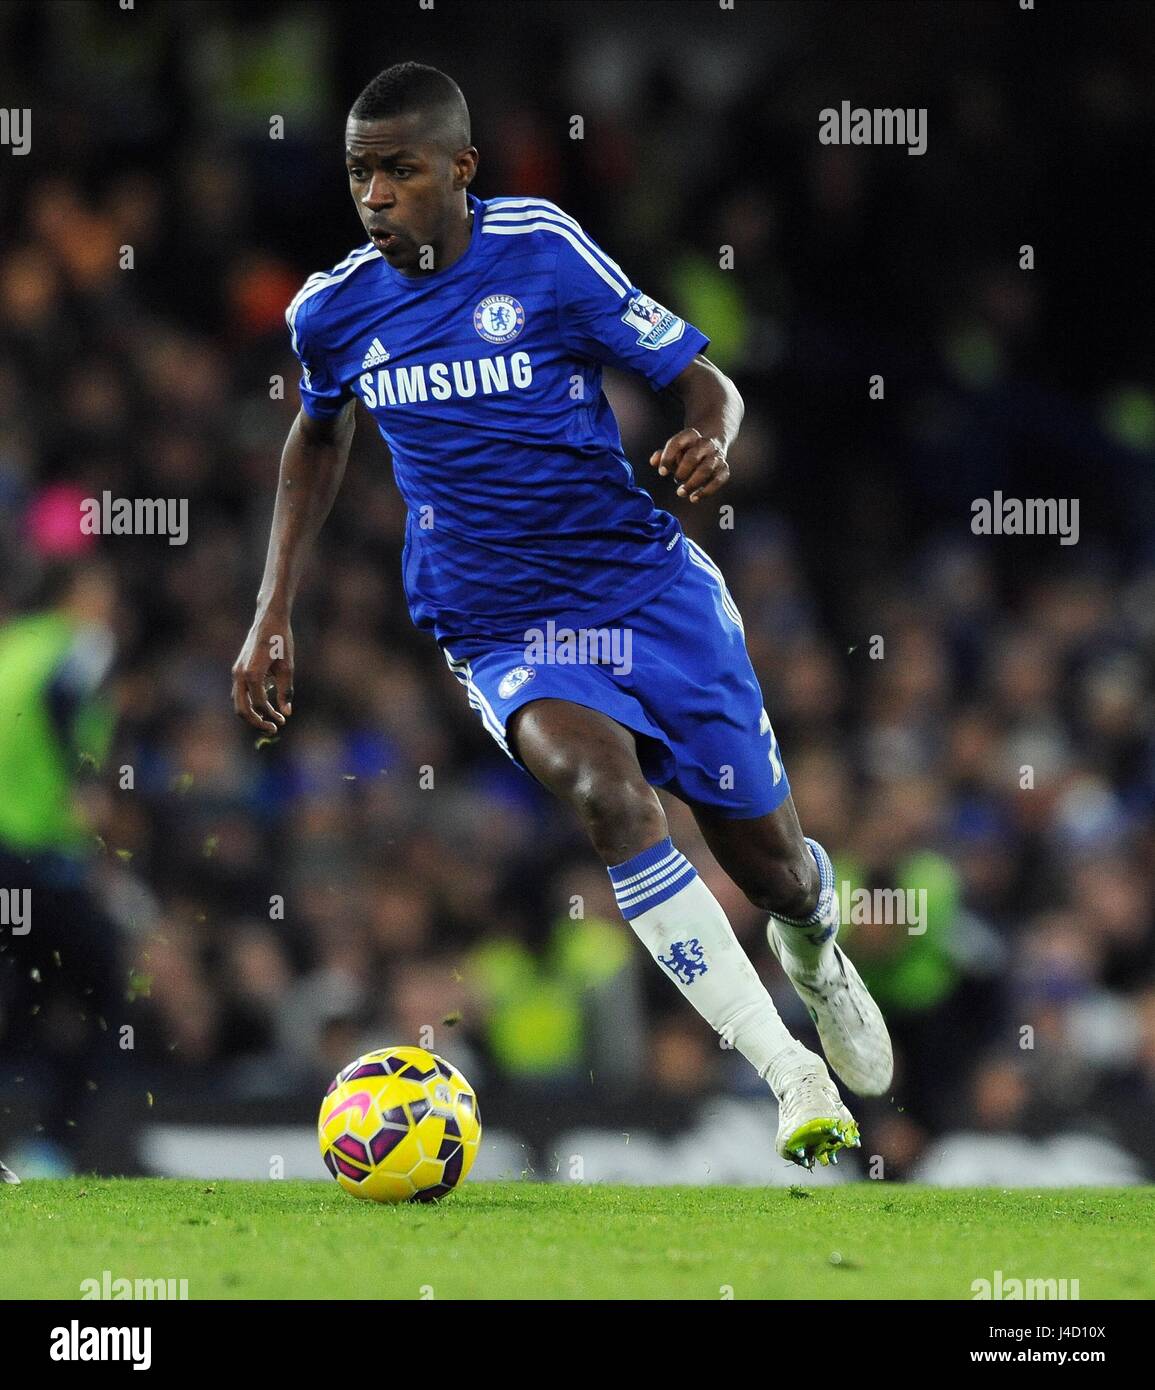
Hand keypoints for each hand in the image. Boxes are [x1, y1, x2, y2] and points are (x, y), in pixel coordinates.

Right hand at [232, 613, 293, 732]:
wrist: (268, 619)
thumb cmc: (281, 640)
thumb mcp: (287, 667)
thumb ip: (286, 691)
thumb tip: (286, 712)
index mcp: (252, 674)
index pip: (259, 704)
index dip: (271, 716)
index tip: (283, 721)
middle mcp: (240, 674)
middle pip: (241, 709)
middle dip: (256, 722)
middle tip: (272, 729)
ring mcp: (237, 672)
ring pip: (238, 703)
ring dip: (253, 714)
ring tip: (271, 720)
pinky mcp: (238, 670)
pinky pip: (240, 693)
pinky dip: (251, 703)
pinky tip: (267, 704)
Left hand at [648, 428, 729, 501]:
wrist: (712, 447)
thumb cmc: (686, 452)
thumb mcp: (673, 451)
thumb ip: (662, 455)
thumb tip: (653, 462)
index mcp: (691, 435)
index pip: (677, 443)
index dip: (668, 458)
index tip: (662, 472)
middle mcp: (705, 443)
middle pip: (692, 457)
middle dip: (681, 472)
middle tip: (676, 480)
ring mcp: (716, 456)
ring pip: (706, 470)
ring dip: (692, 484)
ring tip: (681, 493)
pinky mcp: (724, 469)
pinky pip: (718, 480)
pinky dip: (706, 492)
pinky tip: (693, 498)